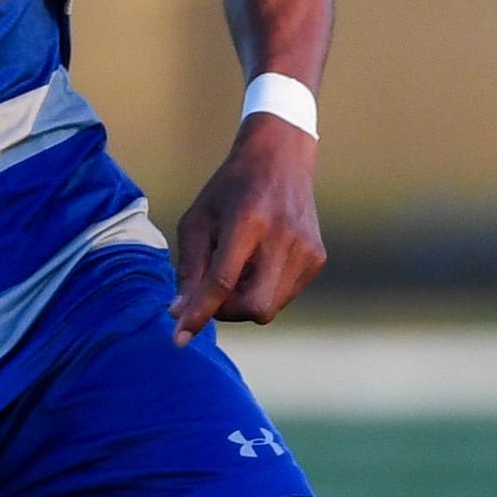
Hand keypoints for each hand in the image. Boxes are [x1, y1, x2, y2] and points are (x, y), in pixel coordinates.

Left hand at [169, 117, 324, 341]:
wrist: (280, 158)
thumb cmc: (230, 188)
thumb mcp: (198, 220)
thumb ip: (189, 268)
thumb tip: (180, 314)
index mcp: (247, 222)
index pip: (222, 282)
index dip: (199, 313)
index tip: (179, 338)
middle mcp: (283, 238)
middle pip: (254, 307)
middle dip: (225, 312)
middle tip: (210, 293)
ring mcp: (307, 250)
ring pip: (269, 307)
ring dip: (243, 301)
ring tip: (235, 269)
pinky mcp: (317, 258)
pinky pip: (284, 295)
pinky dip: (263, 291)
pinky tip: (256, 264)